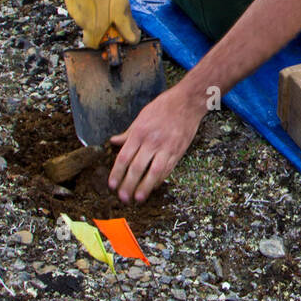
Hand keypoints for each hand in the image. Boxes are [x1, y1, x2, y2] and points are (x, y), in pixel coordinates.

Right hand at [63, 0, 140, 47]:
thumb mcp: (122, 10)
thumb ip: (127, 28)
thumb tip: (133, 40)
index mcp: (92, 28)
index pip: (92, 44)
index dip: (101, 42)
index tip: (110, 35)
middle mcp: (80, 21)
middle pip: (90, 29)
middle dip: (100, 24)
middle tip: (111, 13)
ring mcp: (73, 9)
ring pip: (85, 15)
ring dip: (94, 12)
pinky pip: (79, 4)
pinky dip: (87, 2)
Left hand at [108, 83, 204, 202]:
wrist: (188, 102)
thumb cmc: (164, 106)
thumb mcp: (141, 116)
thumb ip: (128, 133)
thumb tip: (114, 142)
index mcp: (139, 132)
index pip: (124, 157)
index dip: (117, 173)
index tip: (112, 185)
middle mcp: (152, 141)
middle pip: (137, 168)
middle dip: (128, 185)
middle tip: (123, 198)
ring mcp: (166, 147)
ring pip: (153, 173)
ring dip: (145, 188)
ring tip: (138, 198)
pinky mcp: (178, 151)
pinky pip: (167, 169)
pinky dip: (159, 180)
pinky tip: (153, 187)